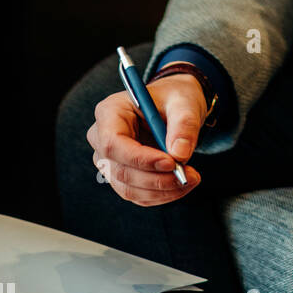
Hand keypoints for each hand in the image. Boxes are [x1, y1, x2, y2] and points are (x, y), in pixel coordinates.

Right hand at [86, 74, 206, 205]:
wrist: (175, 107)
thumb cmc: (174, 98)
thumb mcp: (184, 102)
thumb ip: (183, 124)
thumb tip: (179, 155)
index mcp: (110, 111)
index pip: (113, 143)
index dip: (139, 158)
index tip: (170, 162)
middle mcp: (102, 138)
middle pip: (120, 170)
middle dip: (156, 179)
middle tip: (188, 175)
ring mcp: (109, 161)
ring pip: (128, 188)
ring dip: (161, 190)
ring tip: (191, 179)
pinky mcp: (121, 176)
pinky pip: (138, 194)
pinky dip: (161, 194)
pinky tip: (182, 185)